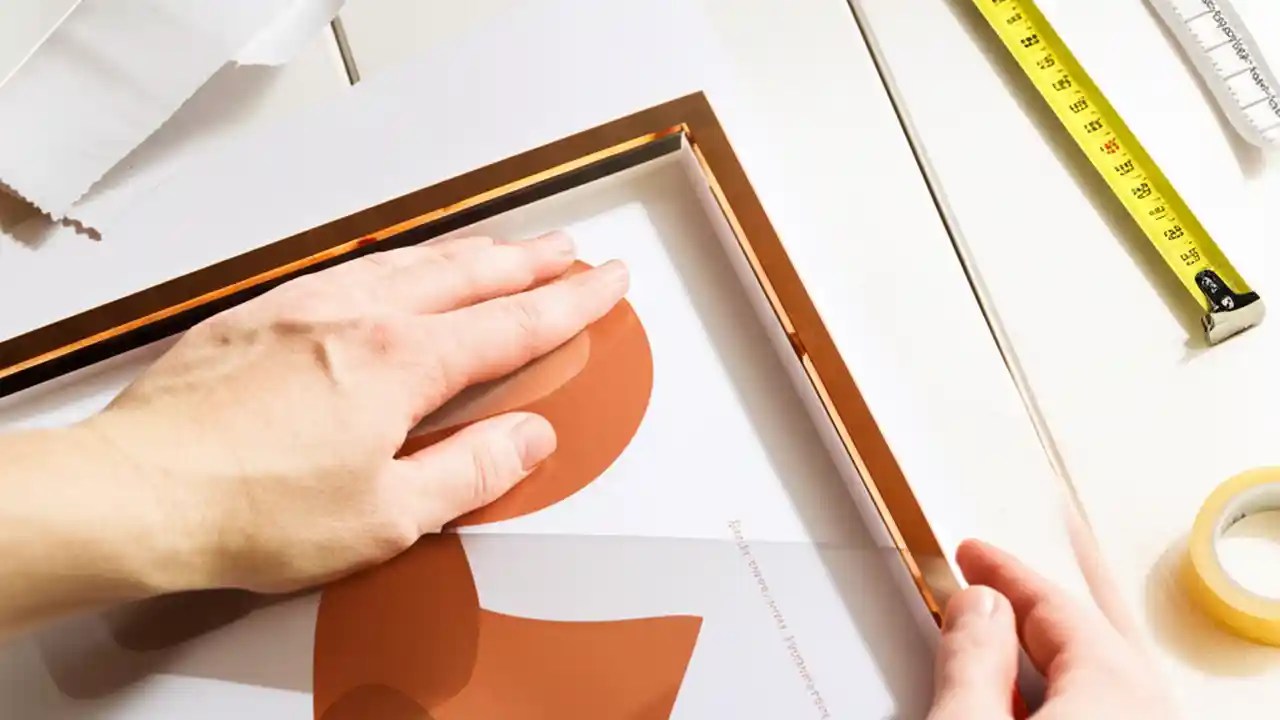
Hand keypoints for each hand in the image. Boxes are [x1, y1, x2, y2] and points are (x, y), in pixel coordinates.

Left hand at [82, 232, 626, 594]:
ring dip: (470, 252)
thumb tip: (528, 438)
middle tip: (569, 250)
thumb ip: (471, 471)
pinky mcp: (263, 311)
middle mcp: (359, 315)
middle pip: (469, 273)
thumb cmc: (250, 508)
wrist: (138, 490)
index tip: (605, 282)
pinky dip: (404, 259)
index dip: (570, 301)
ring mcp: (307, 304)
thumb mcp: (388, 516)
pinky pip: (356, 266)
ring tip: (503, 248)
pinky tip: (402, 267)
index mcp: (401, 361)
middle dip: (530, 259)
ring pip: (412, 259)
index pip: (512, 322)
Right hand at [927, 539, 1177, 719]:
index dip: (1006, 575)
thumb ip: (971, 660)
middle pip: (1097, 640)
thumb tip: (978, 609)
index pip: (1058, 608)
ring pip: (1112, 683)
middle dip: (1042, 607)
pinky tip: (1044, 703)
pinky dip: (1081, 692)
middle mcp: (1149, 716)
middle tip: (999, 580)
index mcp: (1118, 693)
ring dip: (1063, 652)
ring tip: (1019, 636)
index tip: (974, 556)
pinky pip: (1117, 712)